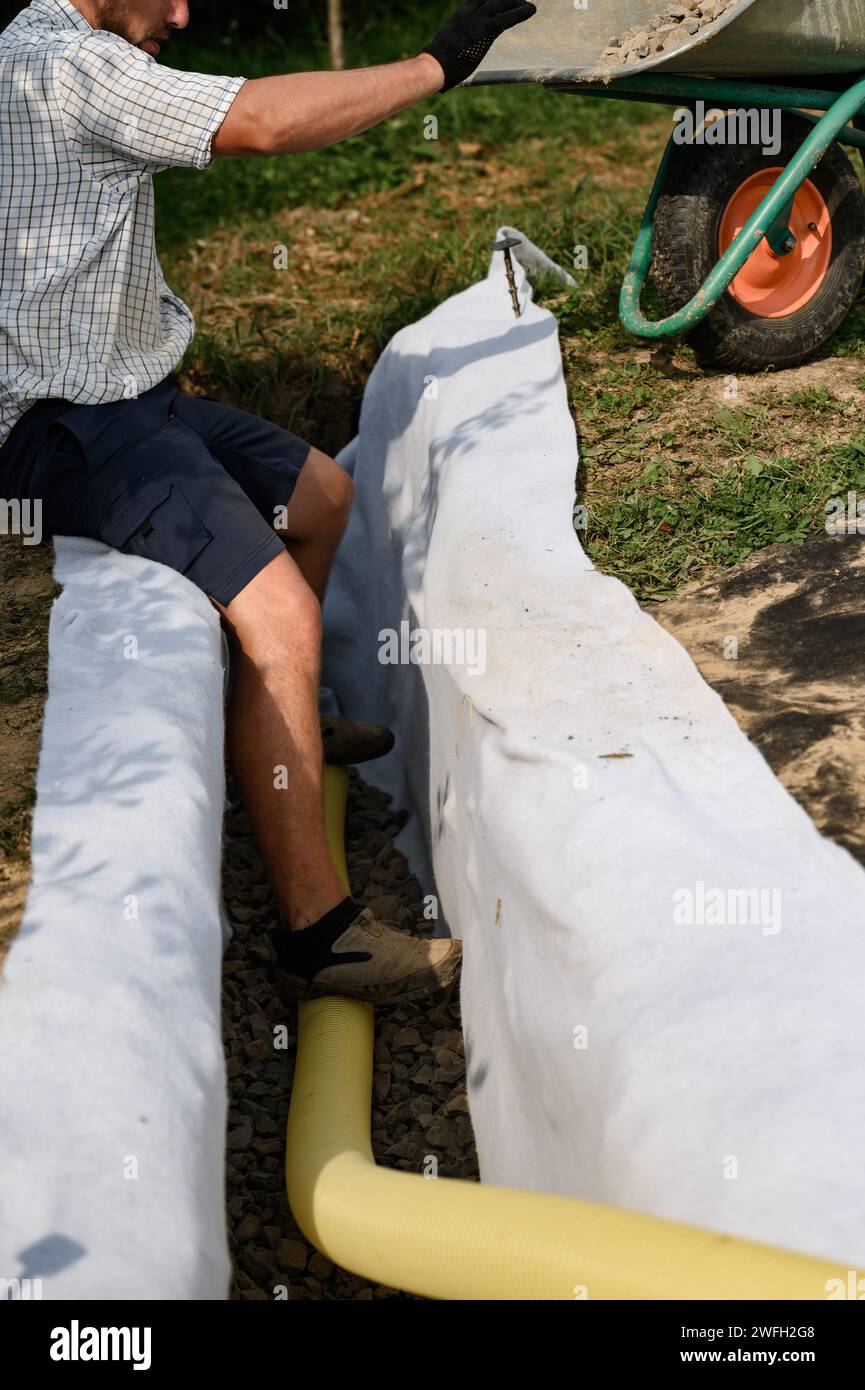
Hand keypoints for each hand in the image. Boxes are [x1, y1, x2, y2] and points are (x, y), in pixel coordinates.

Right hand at [422, 0, 536, 92]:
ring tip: (527, 4)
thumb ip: (457, 41)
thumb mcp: (447, 45)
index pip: (477, 0)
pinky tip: (531, 10)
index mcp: (460, 15)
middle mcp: (469, 13)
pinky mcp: (484, 30)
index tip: (498, 0)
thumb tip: (456, 51)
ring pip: (500, 4)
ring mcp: (476, 20)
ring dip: (515, 2)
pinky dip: (519, 13)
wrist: (434, 65)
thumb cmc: (437, 62)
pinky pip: (506, 18)